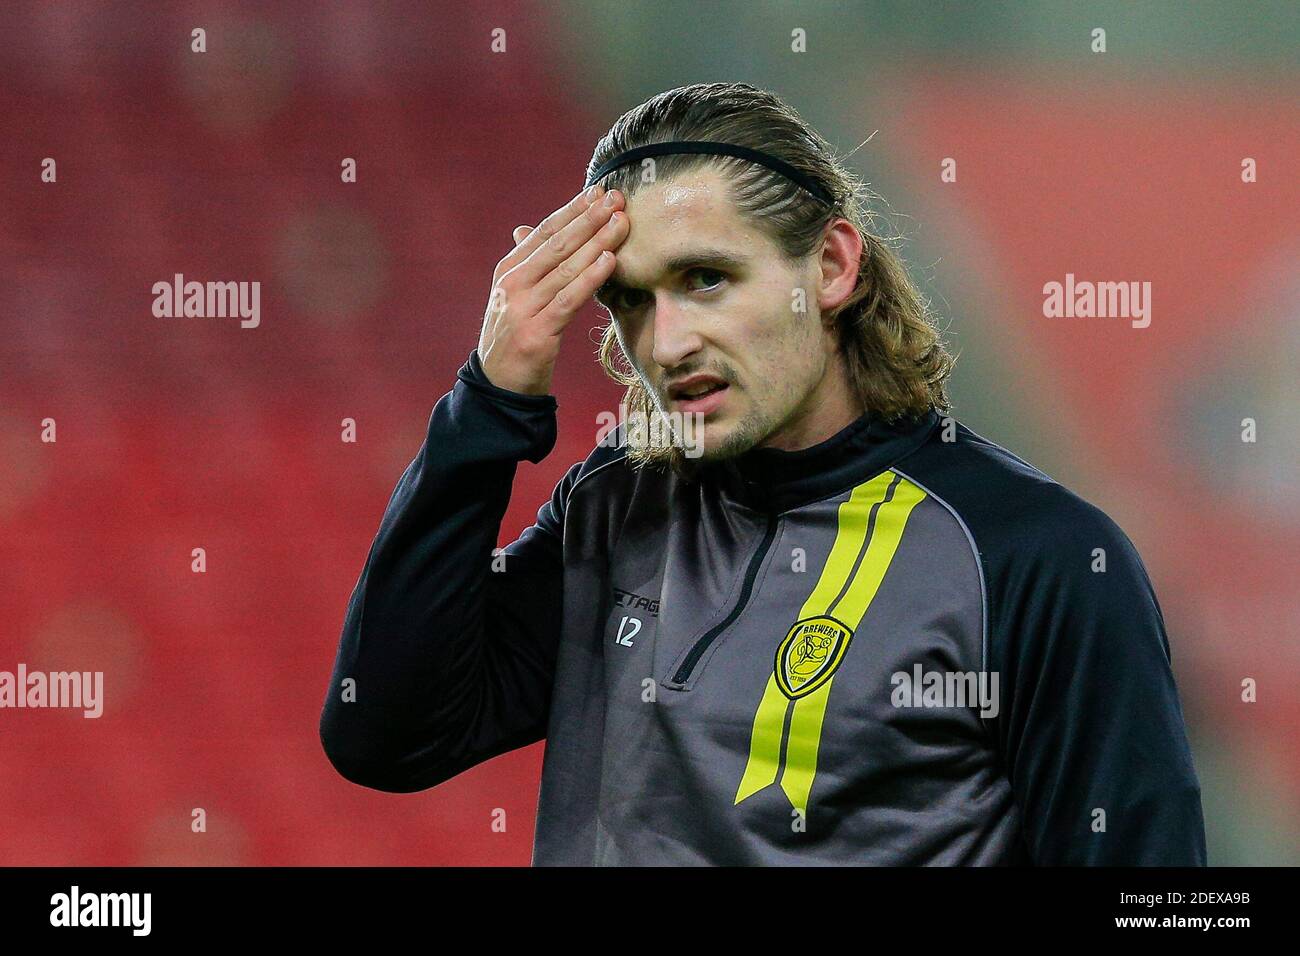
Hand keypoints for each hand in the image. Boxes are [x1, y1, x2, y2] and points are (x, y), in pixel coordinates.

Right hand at [478, 184, 628, 394]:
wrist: (498, 386)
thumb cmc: (515, 337)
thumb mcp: (515, 297)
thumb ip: (527, 265)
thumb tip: (525, 229)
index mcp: (509, 270)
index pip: (545, 232)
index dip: (574, 210)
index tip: (600, 192)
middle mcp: (512, 284)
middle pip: (558, 244)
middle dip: (590, 219)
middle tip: (617, 199)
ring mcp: (521, 308)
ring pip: (566, 268)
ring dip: (597, 243)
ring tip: (621, 223)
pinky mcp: (536, 333)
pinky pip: (568, 300)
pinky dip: (590, 278)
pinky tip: (609, 261)